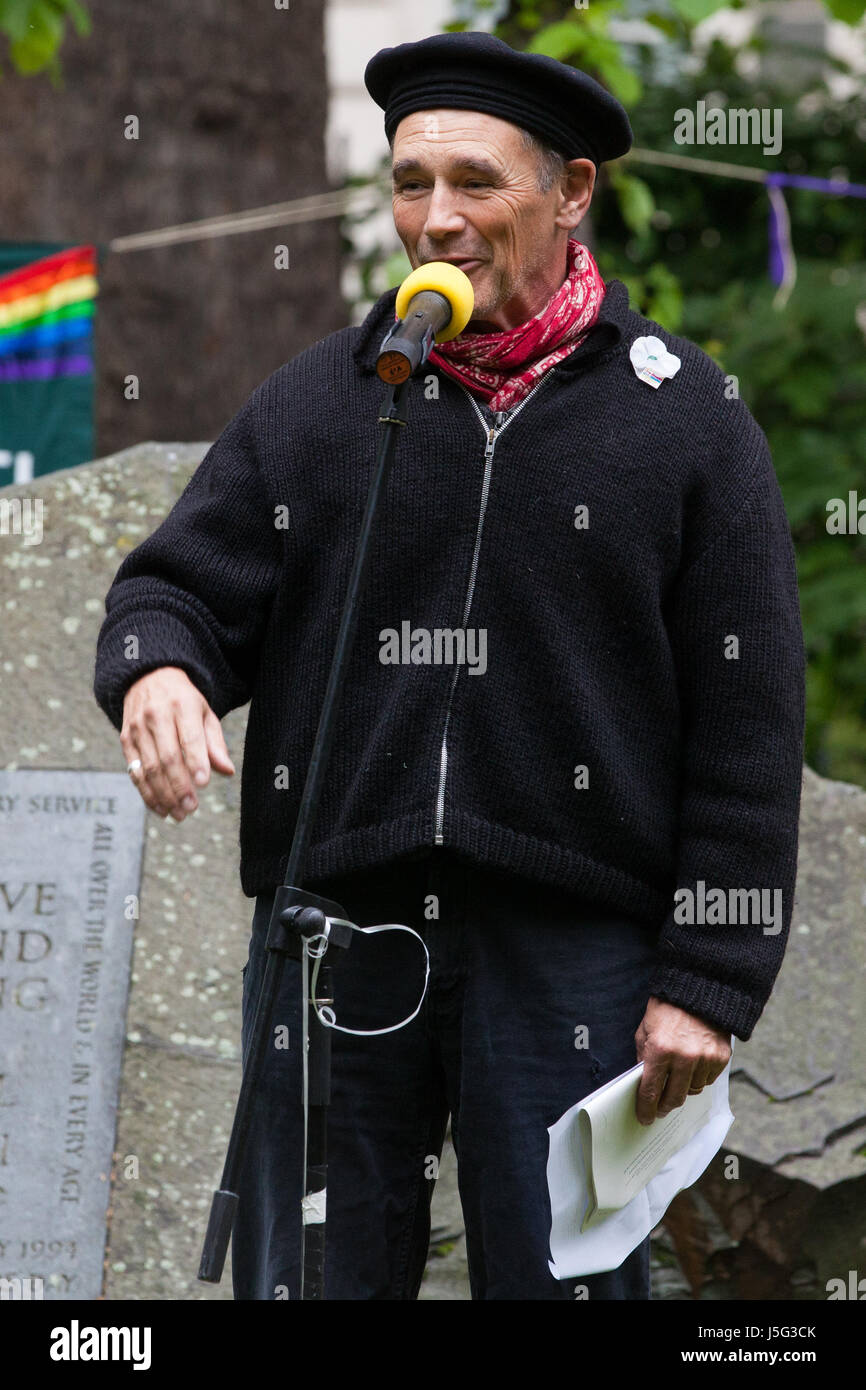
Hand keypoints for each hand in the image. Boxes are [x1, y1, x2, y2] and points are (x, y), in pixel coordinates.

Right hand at [120, 665, 234, 821]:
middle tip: (191, 809)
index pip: (189, 737)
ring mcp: (137, 729)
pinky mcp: (126, 740)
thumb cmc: (184, 701)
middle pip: (167, 757)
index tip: (204, 784)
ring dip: (164, 795)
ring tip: (179, 814)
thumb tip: (227, 771)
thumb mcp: (205, 713)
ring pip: (148, 768)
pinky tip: (161, 808)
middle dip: (179, 786)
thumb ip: (215, 743)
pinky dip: (147, 793)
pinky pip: (134, 771)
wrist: (148, 678)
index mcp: (182, 706)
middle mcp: (156, 716)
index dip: (196, 761)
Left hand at [634, 997, 730, 1125]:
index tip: (644, 1118)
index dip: (646, 1108)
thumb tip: (643, 1082)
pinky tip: (693, 1066)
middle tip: (659, 1108)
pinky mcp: (721, 1058)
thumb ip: (643, 1057)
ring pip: (692, 1091)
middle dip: (664, 1106)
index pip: (650, 1091)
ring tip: (677, 1079)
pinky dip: (699, 1078)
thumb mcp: (645, 1030)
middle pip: (674, 1098)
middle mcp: (684, 1058)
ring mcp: (705, 1059)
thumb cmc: (667, 1008)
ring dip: (683, 1089)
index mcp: (660, 1050)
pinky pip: (708, 1080)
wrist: (700, 988)